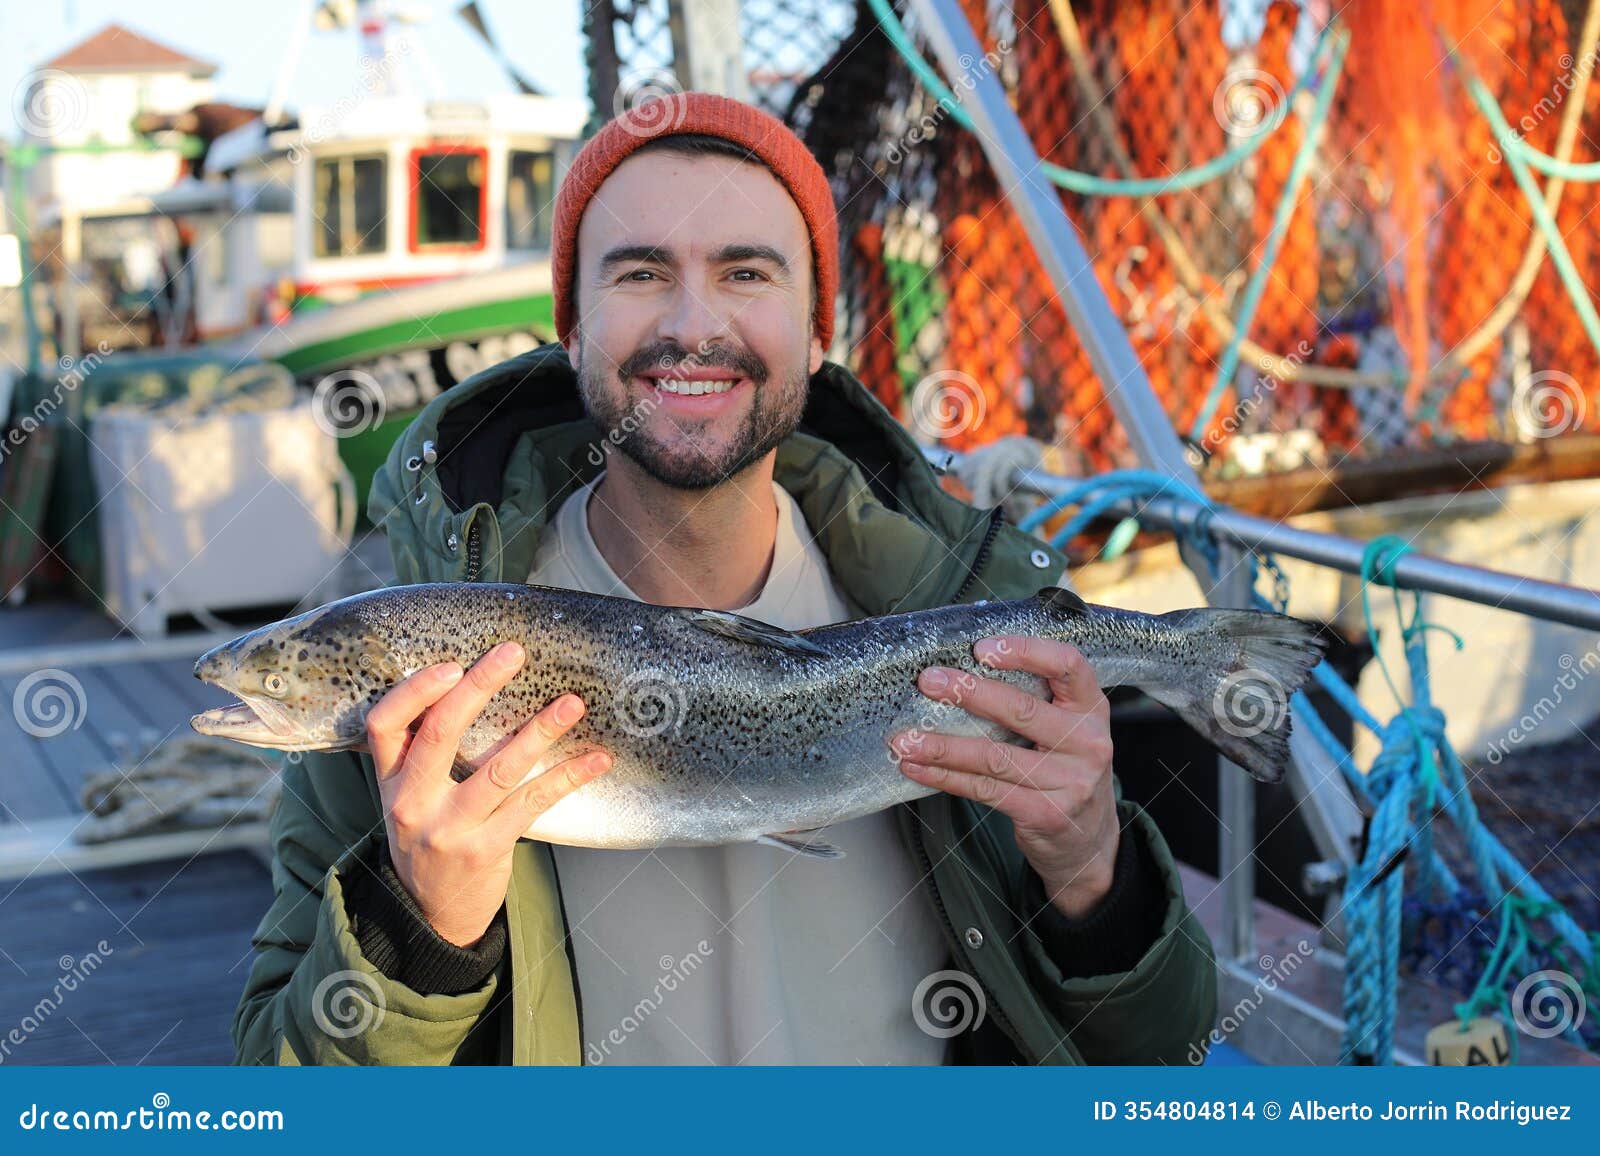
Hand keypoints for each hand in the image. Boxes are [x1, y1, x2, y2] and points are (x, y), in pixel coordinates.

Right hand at [365, 641, 614, 946]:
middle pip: (441, 733)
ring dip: (539, 730)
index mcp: (389, 783)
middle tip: (514, 653)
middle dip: (480, 686)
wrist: (431, 917)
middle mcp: (412, 804)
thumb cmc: (427, 840)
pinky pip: (532, 803)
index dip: (414, 691)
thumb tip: (467, 686)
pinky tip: (597, 759)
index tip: (451, 664)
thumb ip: (422, 755)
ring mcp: (449, 829)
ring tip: (572, 703)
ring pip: (498, 769)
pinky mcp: (486, 850)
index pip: (384, 725)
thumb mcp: (407, 799)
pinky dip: (568, 777)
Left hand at [888, 635, 1119, 917]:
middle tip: (928, 681)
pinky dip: (945, 777)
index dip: (1026, 651)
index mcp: (1092, 709)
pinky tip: (917, 768)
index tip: (982, 648)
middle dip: (968, 692)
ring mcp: (1070, 781)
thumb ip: (1036, 700)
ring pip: (994, 756)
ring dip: (942, 746)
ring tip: (905, 738)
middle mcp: (1088, 742)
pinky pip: (985, 790)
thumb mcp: (1068, 729)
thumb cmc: (1065, 769)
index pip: (1068, 665)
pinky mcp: (1046, 814)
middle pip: (1021, 709)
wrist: (1089, 839)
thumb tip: (961, 670)